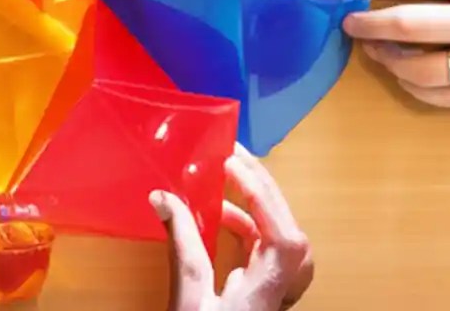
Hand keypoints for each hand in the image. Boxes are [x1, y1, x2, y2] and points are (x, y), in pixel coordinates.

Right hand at [152, 145, 312, 310]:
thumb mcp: (189, 295)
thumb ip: (181, 243)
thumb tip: (163, 197)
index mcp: (268, 291)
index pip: (282, 235)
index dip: (262, 196)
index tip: (233, 166)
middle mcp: (284, 286)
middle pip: (285, 225)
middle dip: (260, 185)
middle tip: (232, 154)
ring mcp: (281, 287)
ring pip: (278, 232)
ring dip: (254, 202)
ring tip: (225, 176)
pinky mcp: (269, 287)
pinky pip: (267, 246)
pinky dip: (247, 225)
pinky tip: (220, 215)